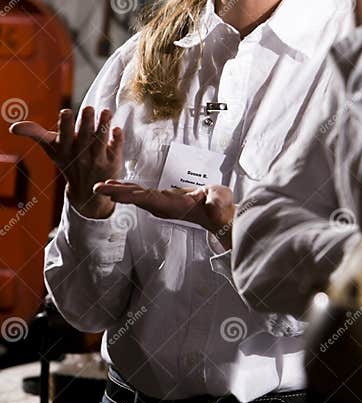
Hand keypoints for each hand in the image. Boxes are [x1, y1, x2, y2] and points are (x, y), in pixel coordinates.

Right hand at [9, 107, 122, 218]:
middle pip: (84, 138)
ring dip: (103, 126)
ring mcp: (97, 159)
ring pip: (101, 142)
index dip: (65, 126)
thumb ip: (35, 134)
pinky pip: (116, 150)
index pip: (64, 137)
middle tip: (88, 108)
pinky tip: (117, 130)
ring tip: (106, 111)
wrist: (87, 192)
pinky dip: (117, 140)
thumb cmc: (68, 160)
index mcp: (65, 150)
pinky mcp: (113, 161)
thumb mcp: (52, 149)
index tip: (66, 112)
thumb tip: (13, 127)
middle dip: (86, 123)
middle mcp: (81, 155)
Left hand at [98, 182, 235, 248]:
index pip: (148, 199)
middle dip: (117, 193)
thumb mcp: (221, 202)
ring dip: (119, 191)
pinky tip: (119, 186)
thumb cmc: (220, 208)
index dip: (131, 195)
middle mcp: (163, 207)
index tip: (114, 193)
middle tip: (97, 188)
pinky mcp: (162, 200)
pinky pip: (141, 194)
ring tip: (102, 185)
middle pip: (136, 198)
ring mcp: (161, 204)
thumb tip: (212, 203)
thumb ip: (217, 203)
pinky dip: (128, 188)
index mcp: (173, 206)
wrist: (220, 216)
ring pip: (136, 196)